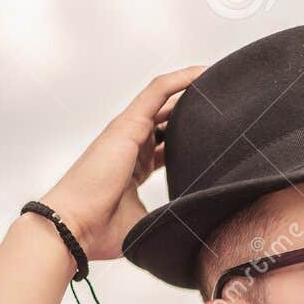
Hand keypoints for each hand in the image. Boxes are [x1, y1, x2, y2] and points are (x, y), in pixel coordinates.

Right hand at [39, 64, 205, 260]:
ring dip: (192, 89)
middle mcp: (131, 146)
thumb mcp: (148, 222)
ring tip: (221, 82)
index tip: (219, 139)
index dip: (192, 140)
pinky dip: (180, 79)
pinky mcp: (128, 124)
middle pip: (169, 121)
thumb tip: (197, 221)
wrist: (74, 227)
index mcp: (135, 169)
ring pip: (165, 100)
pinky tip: (203, 72)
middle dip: (196, 113)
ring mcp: (128, 132)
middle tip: (229, 107)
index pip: (168, 147)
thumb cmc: (101, 231)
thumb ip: (170, 214)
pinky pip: (158, 91)